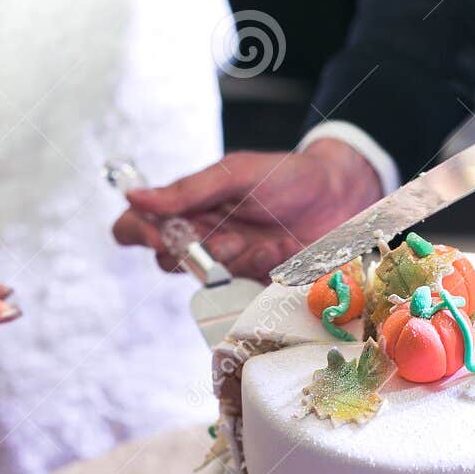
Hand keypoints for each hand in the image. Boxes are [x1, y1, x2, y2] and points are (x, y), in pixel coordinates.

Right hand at [112, 140, 382, 280]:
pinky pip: (235, 299)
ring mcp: (226, 265)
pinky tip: (275, 258)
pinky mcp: (253, 287)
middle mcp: (201, 238)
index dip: (137, 234)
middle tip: (224, 236)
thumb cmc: (286, 178)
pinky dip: (251, 281)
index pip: (136, 226)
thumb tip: (134, 196)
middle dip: (188, 252)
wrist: (340, 198)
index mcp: (188, 207)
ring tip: (257, 241)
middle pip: (164, 260)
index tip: (160, 234)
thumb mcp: (237, 174)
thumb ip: (190, 189)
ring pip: (201, 280)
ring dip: (225, 263)